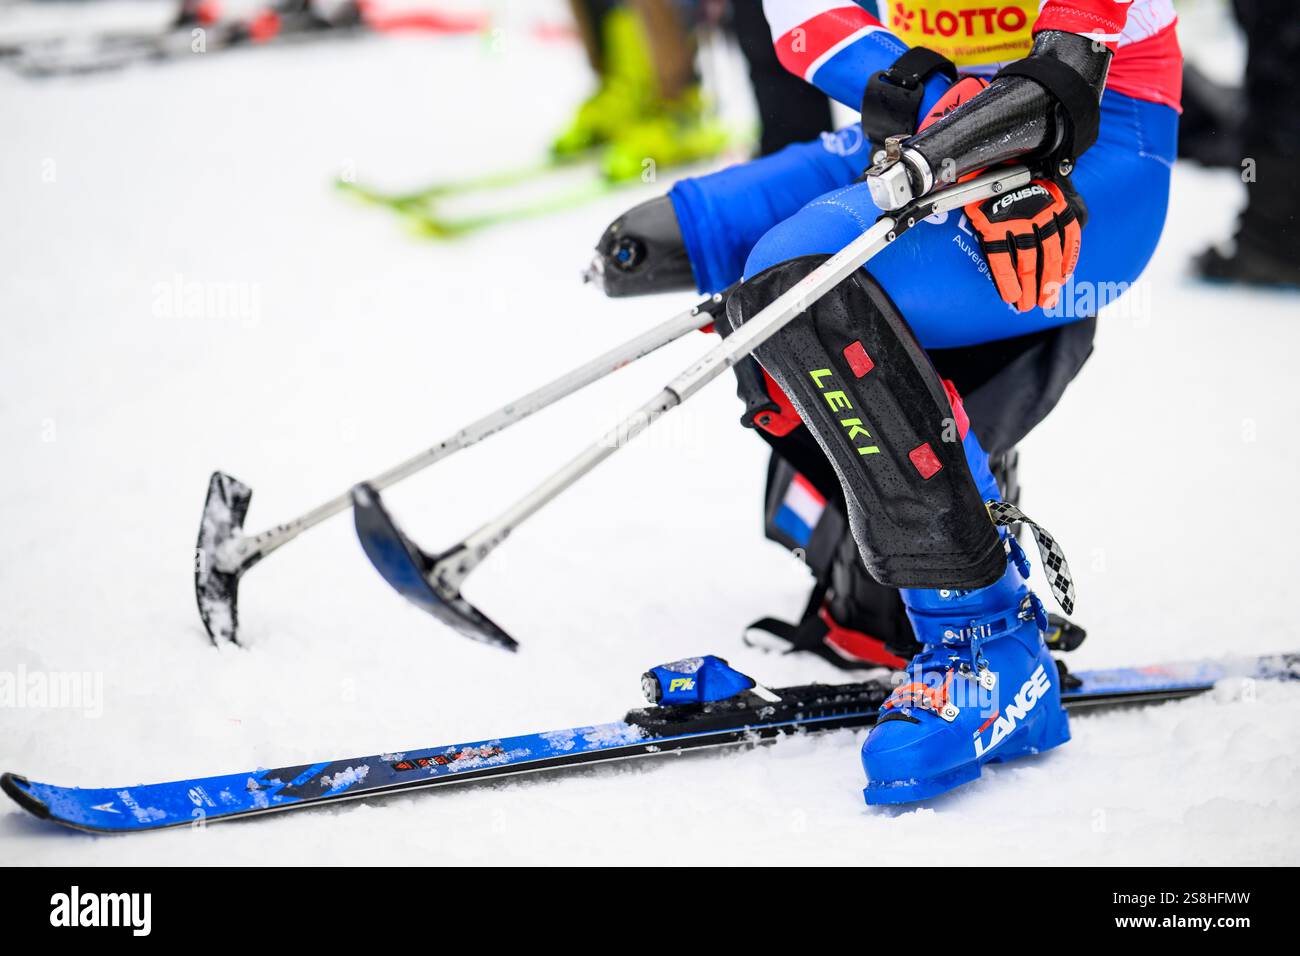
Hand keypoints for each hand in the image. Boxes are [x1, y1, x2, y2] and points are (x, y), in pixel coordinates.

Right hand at [965, 178, 1083, 311]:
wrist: (984, 155)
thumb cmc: (1010, 173)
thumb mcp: (1038, 183)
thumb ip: (1047, 203)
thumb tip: (1055, 228)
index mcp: (1055, 201)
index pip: (1069, 237)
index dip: (1067, 262)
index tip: (1061, 282)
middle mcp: (1040, 211)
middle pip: (1049, 254)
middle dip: (1048, 282)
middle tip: (1045, 303)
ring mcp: (1017, 219)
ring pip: (1028, 260)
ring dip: (1028, 287)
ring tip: (1026, 305)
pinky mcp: (993, 223)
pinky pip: (1001, 257)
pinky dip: (1007, 279)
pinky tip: (1010, 294)